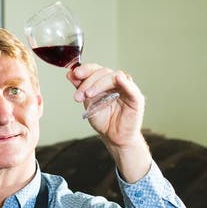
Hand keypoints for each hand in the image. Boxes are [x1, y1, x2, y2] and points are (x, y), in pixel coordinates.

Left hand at [66, 64, 150, 181]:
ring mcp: (127, 89)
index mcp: (105, 82)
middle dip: (88, 82)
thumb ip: (81, 88)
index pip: (96, 70)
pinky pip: (131, 88)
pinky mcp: (136, 98)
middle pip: (104, 72)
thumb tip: (70, 74)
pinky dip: (125, 82)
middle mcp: (117, 82)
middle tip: (79, 95)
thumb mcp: (89, 103)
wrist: (113, 138)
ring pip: (115, 76)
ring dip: (99, 84)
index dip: (86, 70)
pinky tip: (118, 79)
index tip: (74, 74)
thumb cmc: (104, 121)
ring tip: (88, 95)